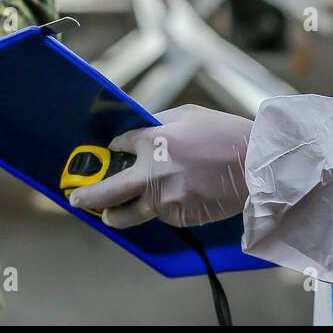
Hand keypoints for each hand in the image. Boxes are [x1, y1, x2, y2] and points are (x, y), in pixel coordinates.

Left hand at [69, 105, 253, 228]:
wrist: (257, 165)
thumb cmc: (226, 135)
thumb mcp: (189, 116)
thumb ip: (160, 123)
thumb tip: (140, 127)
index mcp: (153, 140)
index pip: (120, 146)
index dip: (115, 149)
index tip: (113, 151)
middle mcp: (153, 171)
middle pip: (107, 191)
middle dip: (87, 195)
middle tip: (75, 198)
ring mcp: (165, 198)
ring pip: (127, 214)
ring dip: (113, 215)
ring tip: (106, 215)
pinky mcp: (179, 216)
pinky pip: (159, 216)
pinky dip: (158, 211)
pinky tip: (171, 201)